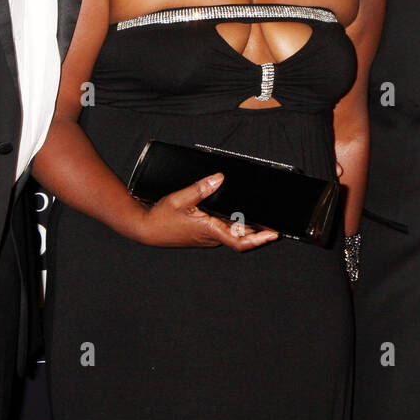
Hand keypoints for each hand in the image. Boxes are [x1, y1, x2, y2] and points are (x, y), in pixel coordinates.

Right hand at [135, 174, 278, 251]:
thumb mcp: (180, 199)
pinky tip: (237, 216)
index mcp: (210, 230)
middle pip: (240, 237)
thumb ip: (201, 188)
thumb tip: (219, 178)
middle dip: (257, 231)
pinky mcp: (203, 235)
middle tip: (273, 222)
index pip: (239, 241)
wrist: (146, 229)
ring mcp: (208, 238)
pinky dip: (234, 225)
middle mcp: (212, 237)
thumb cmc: (161, 217)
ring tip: (262, 218)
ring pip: (233, 234)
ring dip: (246, 228)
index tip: (272, 234)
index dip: (258, 239)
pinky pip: (223, 231)